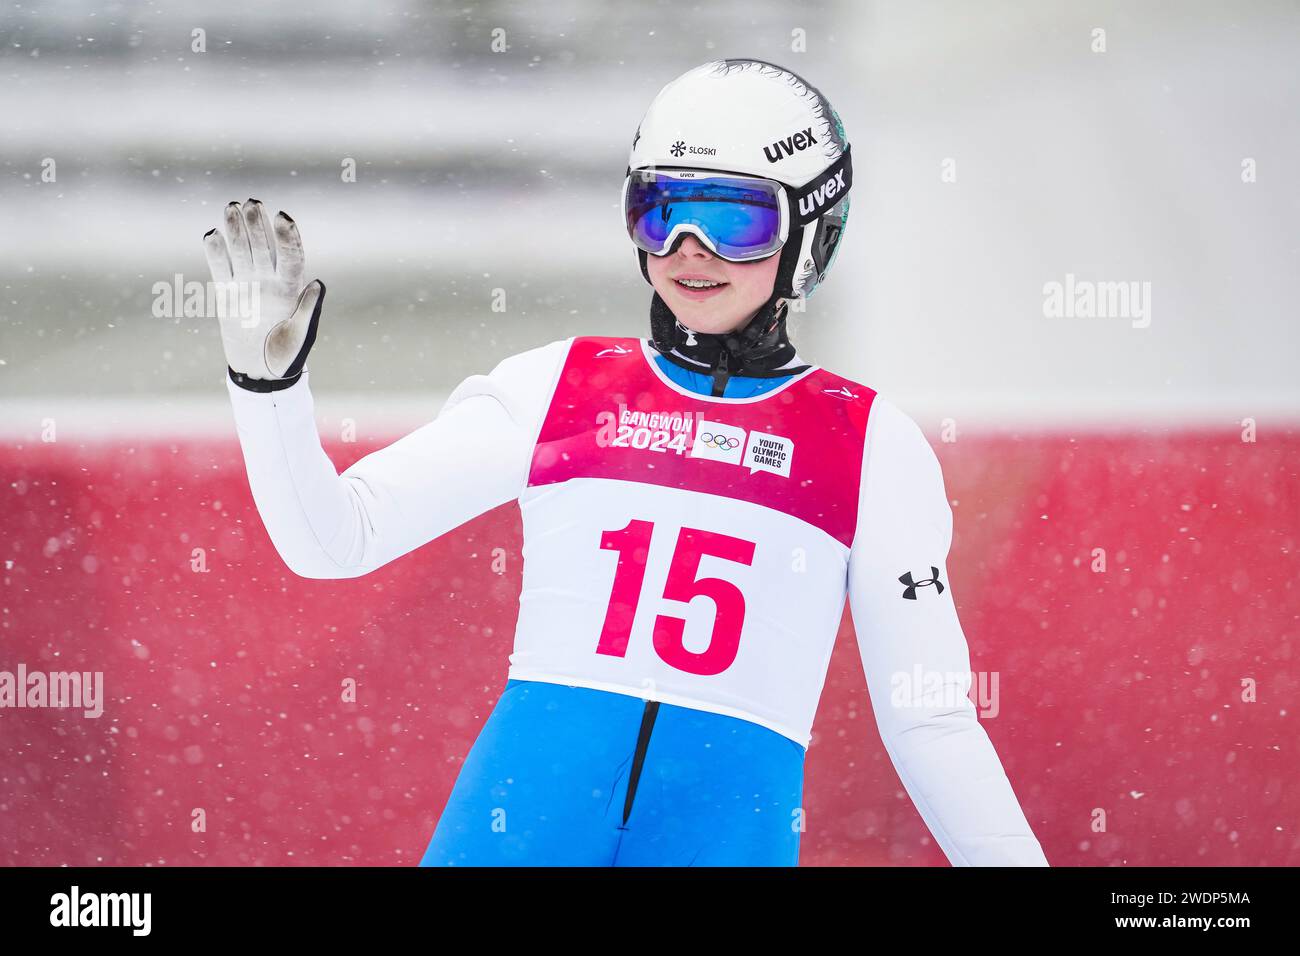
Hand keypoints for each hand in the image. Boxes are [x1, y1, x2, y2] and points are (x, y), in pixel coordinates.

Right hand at [203, 198, 324, 390]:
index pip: (291, 256)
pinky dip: (215, 252)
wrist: (260, 372)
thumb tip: (317, 283)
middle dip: (258, 224)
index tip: (282, 217)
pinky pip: (220, 267)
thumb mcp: (300, 335)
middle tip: (252, 203)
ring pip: (241, 250)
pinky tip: (212, 235)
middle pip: (263, 246)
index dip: (287, 236)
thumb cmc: (287, 356)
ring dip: (237, 229)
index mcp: (291, 289)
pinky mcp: (227, 292)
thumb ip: (307, 310)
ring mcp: (247, 284)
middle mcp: (270, 281)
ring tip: (231, 207)